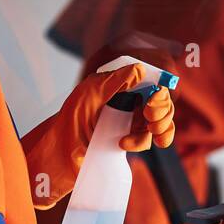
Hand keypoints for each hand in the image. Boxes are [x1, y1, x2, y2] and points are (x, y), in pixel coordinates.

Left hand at [20, 64, 175, 209]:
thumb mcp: (90, 95)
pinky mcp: (129, 141)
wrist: (61, 154)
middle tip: (150, 116)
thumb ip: (115, 81)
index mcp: (119, 85)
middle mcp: (127, 101)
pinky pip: (149, 140)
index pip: (151, 80)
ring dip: (160, 127)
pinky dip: (143, 142)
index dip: (159, 88)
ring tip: (149, 131)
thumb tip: (140, 69)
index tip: (154, 97)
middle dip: (163, 109)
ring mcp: (130, 122)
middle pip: (162, 101)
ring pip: (160, 122)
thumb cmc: (69, 121)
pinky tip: (125, 143)